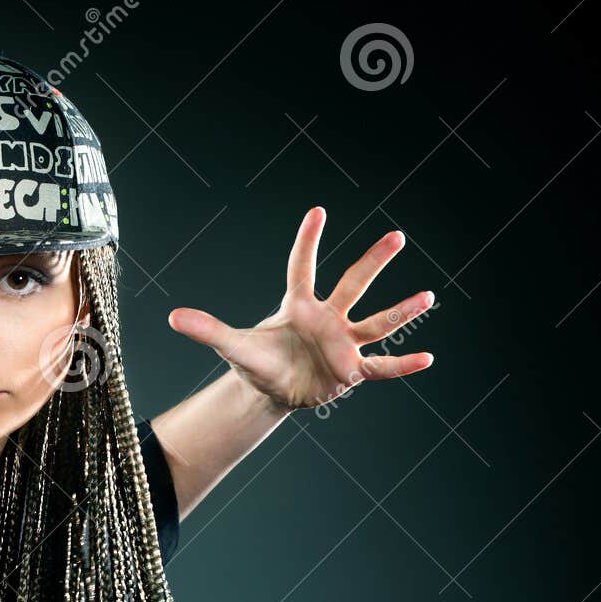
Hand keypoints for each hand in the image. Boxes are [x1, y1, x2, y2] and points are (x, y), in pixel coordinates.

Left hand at [166, 206, 434, 411]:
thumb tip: (171, 317)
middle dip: (373, 261)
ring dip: (401, 310)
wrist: (271, 390)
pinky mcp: (350, 370)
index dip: (308, 242)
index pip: (302, 268)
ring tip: (428, 295)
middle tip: (397, 235)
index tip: (318, 211)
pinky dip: (403, 364)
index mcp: (298, 307)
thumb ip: (206, 329)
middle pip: (353, 284)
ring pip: (376, 322)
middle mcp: (327, 318)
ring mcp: (342, 343)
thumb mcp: (231, 346)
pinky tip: (428, 357)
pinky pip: (382, 366)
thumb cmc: (256, 360)